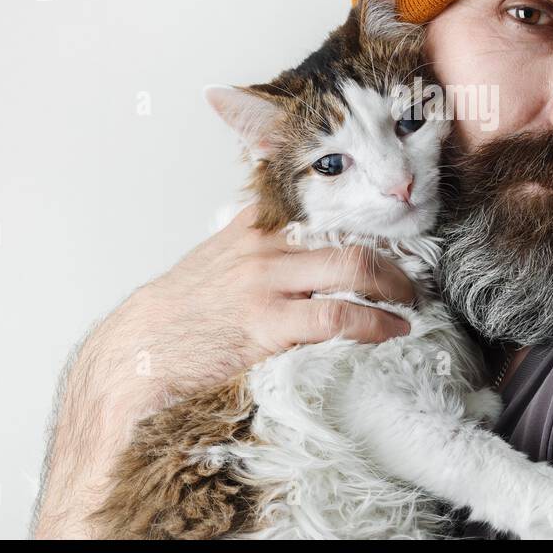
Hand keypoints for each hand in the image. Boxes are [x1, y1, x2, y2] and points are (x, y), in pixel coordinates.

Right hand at [32, 202, 415, 537]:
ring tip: (409, 305)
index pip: (323, 202)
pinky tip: (390, 332)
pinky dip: (373, 324)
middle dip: (393, 257)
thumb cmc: (184, 310)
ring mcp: (267, 283)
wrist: (139, 350)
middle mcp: (265, 244)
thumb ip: (260, 240)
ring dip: (393, 289)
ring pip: (353, 268)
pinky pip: (336, 317)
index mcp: (255, 223)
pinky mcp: (267, 324)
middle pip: (350, 235)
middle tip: (413, 278)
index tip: (398, 226)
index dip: (368, 213)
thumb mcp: (220, 257)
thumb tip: (304, 238)